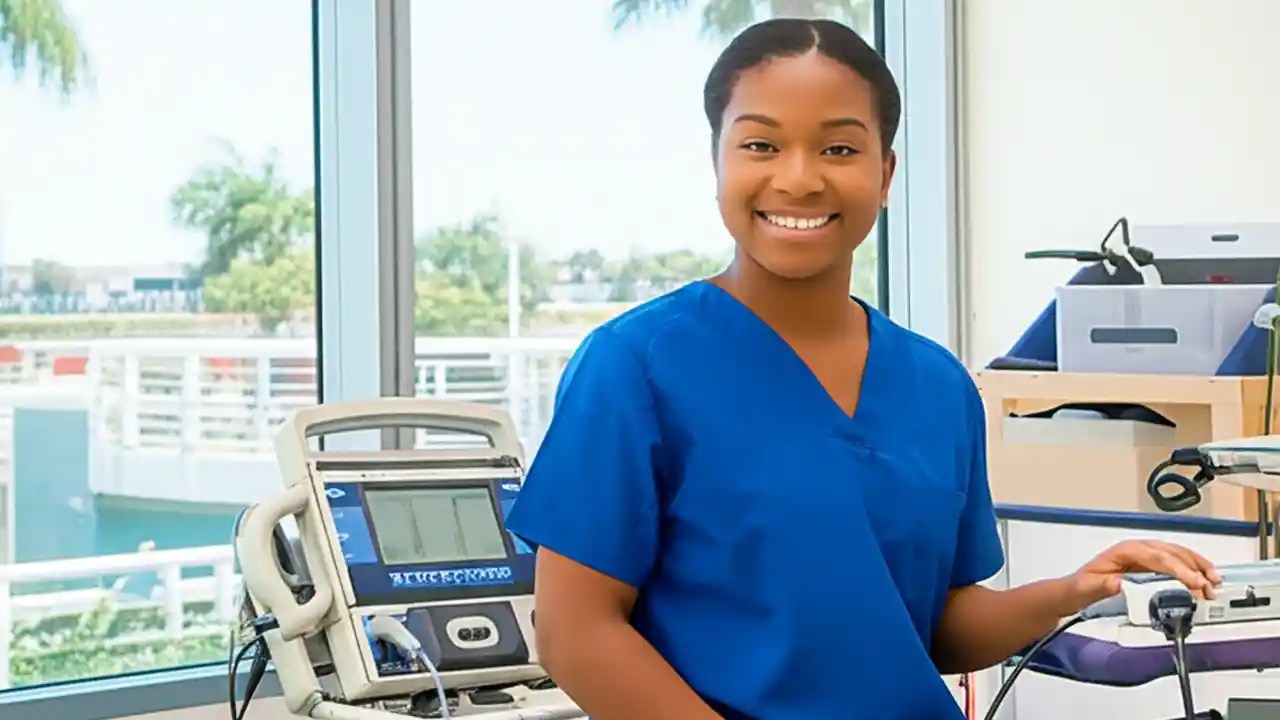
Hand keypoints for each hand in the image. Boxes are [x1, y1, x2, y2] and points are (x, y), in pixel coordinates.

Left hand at [1063, 540, 1222, 609]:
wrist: (1075, 590)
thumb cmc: (1080, 587)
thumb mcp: (1086, 589)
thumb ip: (1102, 586)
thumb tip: (1119, 583)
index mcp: (1124, 551)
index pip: (1156, 557)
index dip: (1177, 569)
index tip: (1193, 582)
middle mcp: (1137, 549)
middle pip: (1171, 553)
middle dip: (1193, 568)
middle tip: (1209, 586)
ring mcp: (1144, 556)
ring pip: (1177, 555)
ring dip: (1197, 567)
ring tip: (1213, 582)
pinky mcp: (1150, 566)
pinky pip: (1175, 564)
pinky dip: (1192, 570)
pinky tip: (1203, 580)